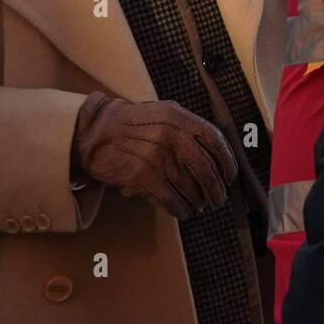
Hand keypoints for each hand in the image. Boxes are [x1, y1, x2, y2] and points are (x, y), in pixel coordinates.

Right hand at [70, 91, 237, 218]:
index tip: (230, 175)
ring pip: (191, 188)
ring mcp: (157, 156)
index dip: (227, 161)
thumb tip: (216, 153)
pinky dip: (181, 209)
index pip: (214, 139)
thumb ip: (187, 126)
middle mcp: (170, 134)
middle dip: (216, 189)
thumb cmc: (129, 125)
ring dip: (198, 202)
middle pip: (206, 169)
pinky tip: (183, 211)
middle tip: (218, 199)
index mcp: (177, 116)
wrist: (93, 134)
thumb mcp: (161, 113)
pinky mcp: (144, 177)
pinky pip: (172, 200)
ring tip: (199, 205)